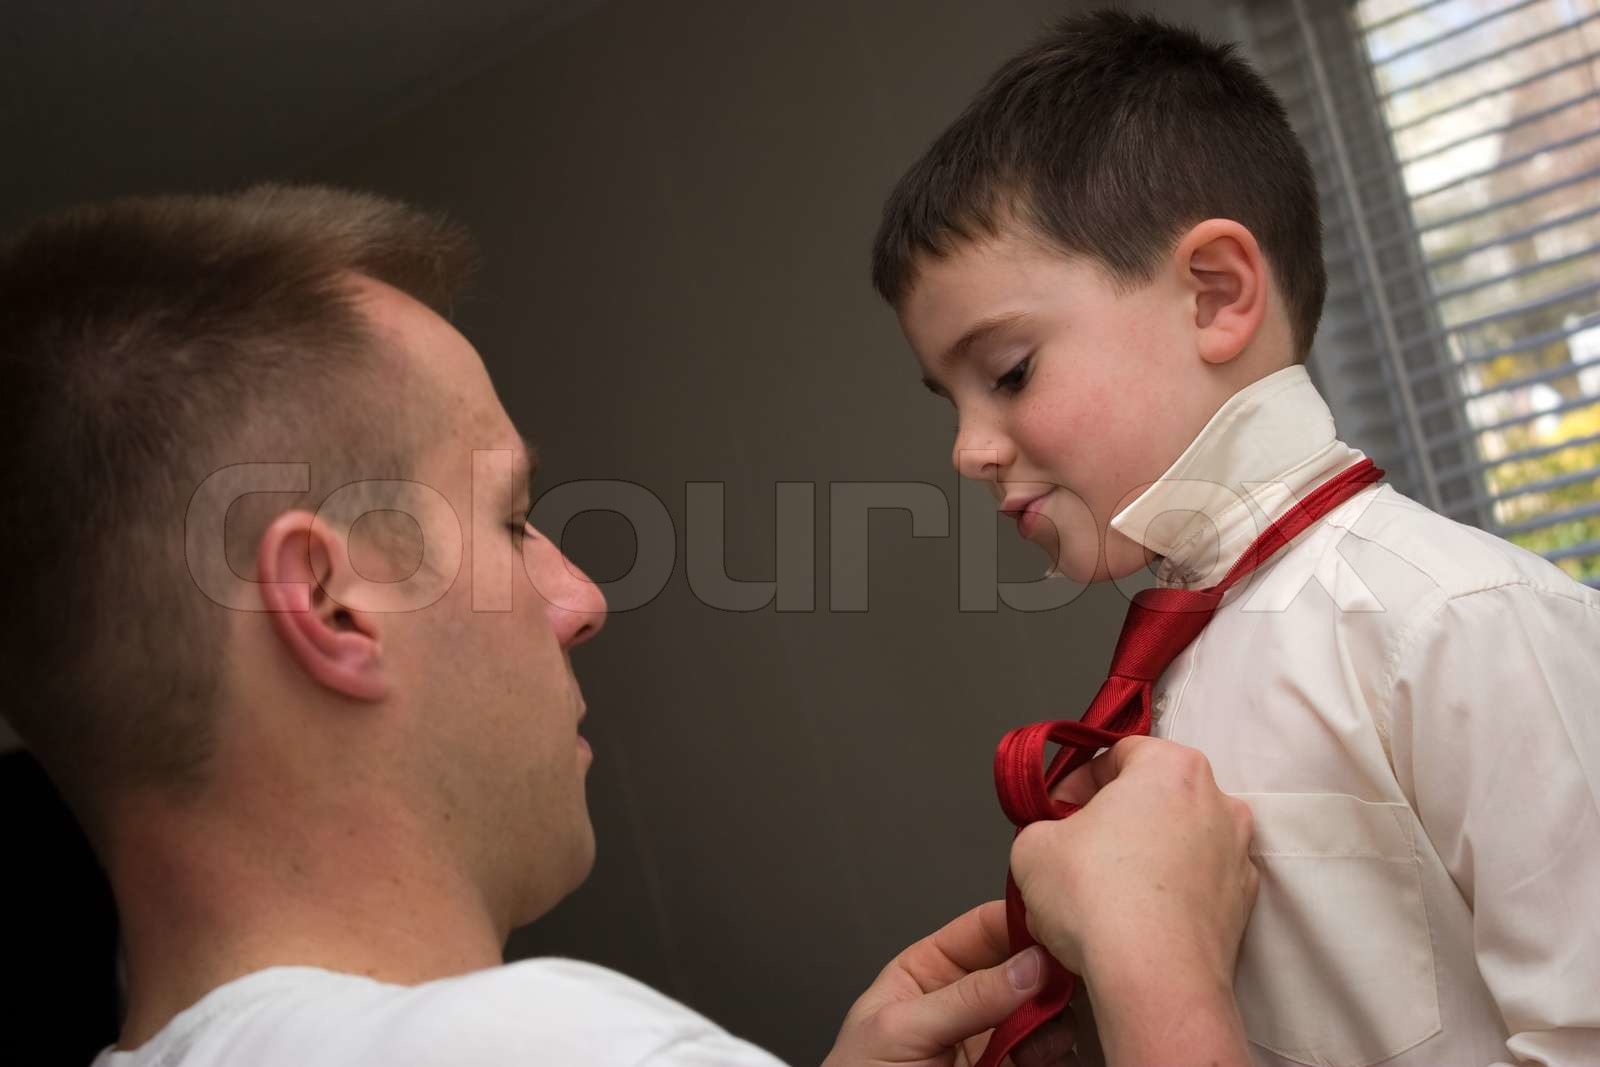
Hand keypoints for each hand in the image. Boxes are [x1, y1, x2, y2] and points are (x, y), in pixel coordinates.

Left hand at [823, 901, 1078, 1066]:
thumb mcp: (902, 1030)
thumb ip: (964, 998)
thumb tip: (1024, 966)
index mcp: (928, 970)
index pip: (982, 929)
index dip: (1018, 922)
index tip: (1050, 928)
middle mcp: (964, 999)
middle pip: (1021, 967)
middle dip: (1045, 969)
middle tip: (1064, 977)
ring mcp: (989, 1037)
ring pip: (1041, 1009)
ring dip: (1054, 1013)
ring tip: (1051, 1023)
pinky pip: (1047, 1051)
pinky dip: (1058, 1048)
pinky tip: (1051, 1051)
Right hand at [1009, 736, 1257, 1066]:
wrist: (1153, 980)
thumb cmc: (1097, 898)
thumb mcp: (1032, 844)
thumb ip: (1043, 825)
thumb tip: (1054, 841)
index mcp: (1172, 767)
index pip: (1117, 753)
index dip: (1075, 783)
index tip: (1054, 813)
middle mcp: (1218, 801)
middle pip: (1153, 796)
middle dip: (1112, 818)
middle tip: (1074, 849)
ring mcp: (1238, 854)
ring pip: (1176, 841)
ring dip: (1142, 856)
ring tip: (1103, 891)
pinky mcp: (1243, 904)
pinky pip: (1195, 884)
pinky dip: (1167, 892)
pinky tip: (1134, 920)